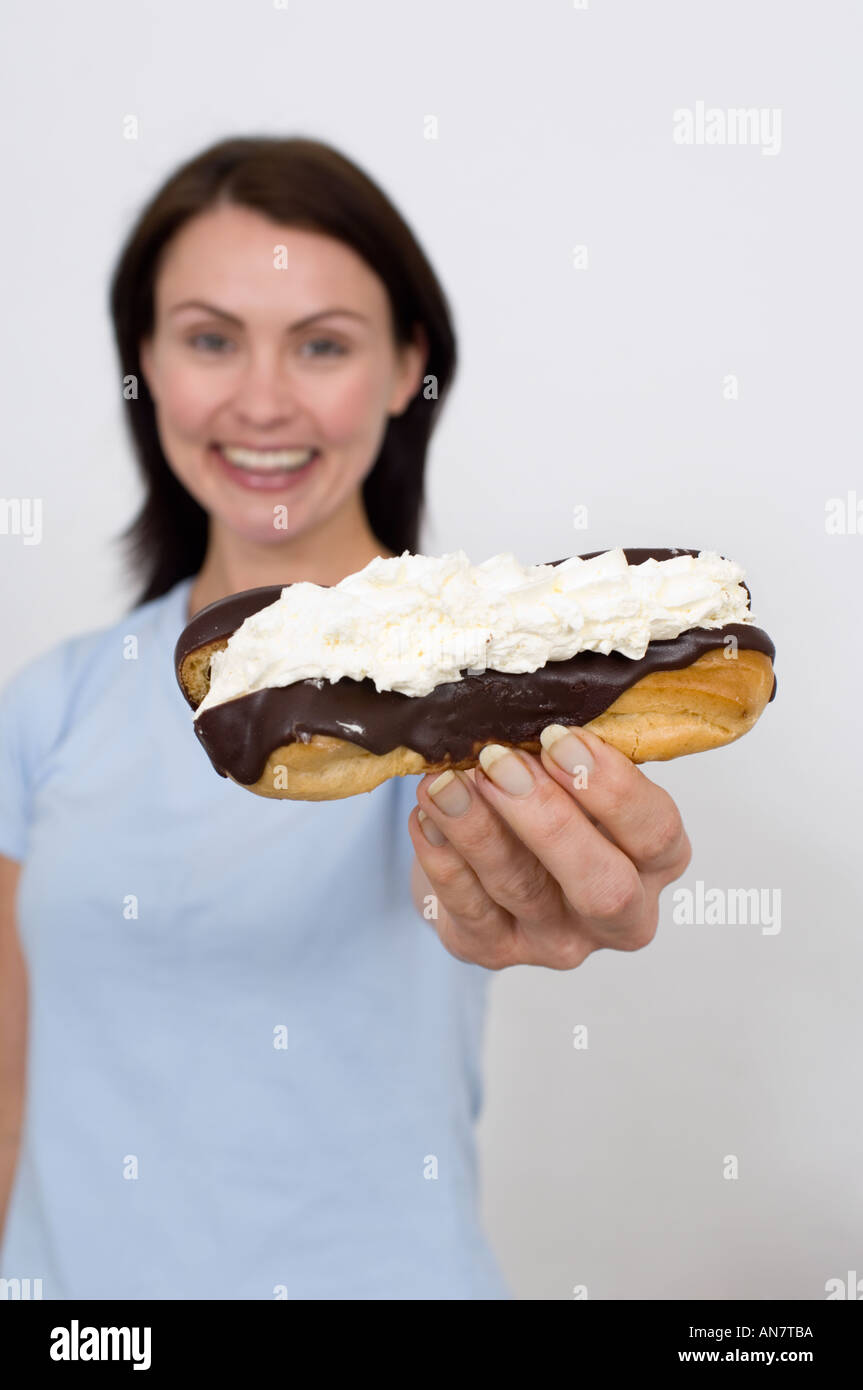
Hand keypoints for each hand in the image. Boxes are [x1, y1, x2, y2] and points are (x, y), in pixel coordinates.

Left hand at [407, 724, 691, 969]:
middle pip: (602, 886)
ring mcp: (555, 941)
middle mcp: (617, 915)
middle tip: (499, 763)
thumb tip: (536, 717)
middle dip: (549, 820)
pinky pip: (465, 906)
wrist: (486, 860)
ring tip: (446, 780)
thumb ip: (572, 757)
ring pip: (520, 889)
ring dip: (479, 828)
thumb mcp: (575, 779)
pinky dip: (441, 856)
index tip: (558, 738)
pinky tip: (427, 813)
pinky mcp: (493, 951)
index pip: (656, 833)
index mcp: (653, 863)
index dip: (612, 788)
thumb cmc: (546, 804)